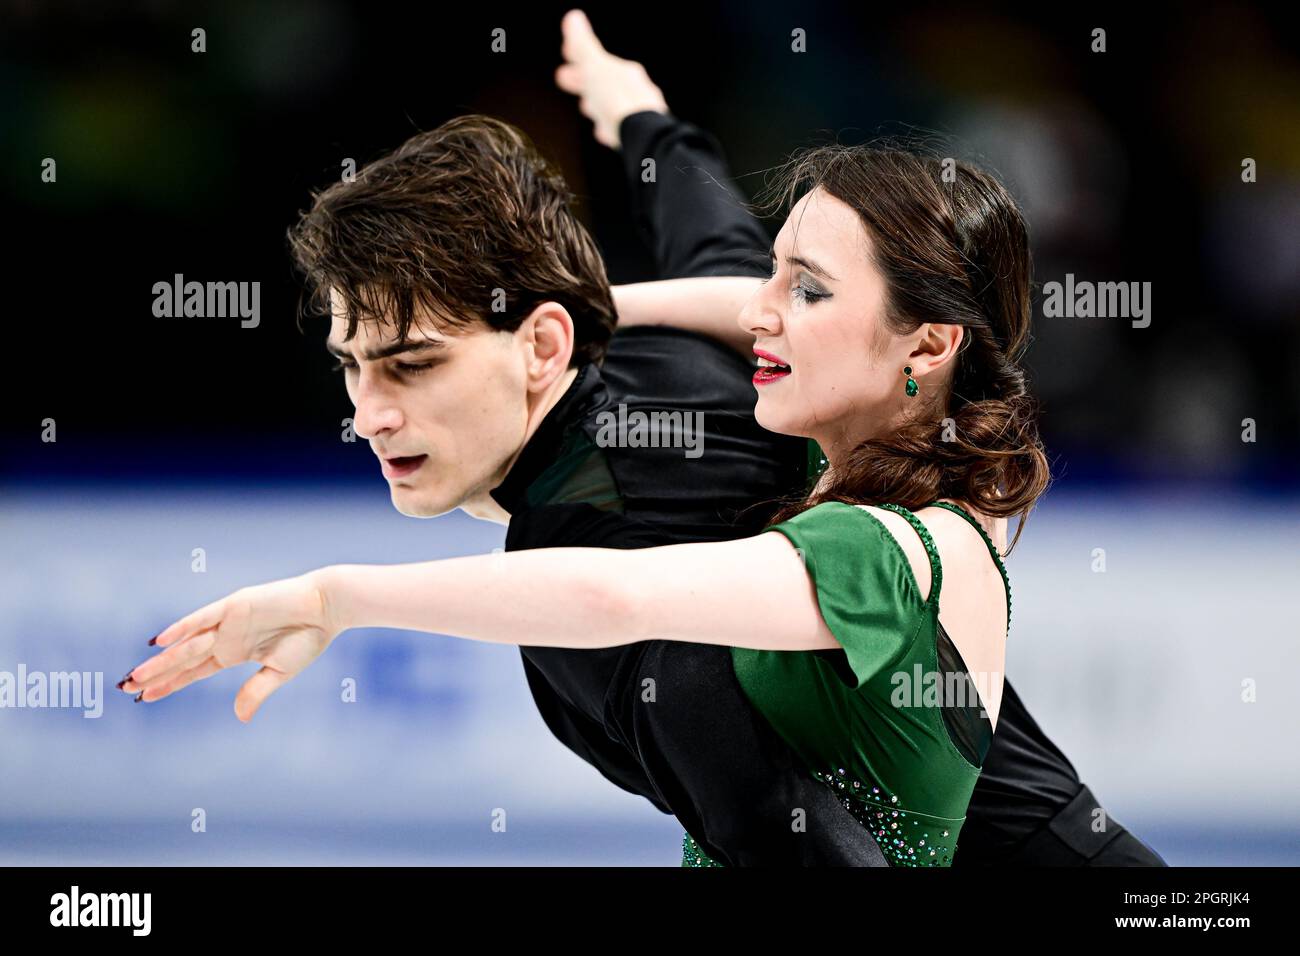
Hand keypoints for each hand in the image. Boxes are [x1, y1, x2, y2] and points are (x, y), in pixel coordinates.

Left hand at [120, 570, 342, 721]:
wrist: (326, 607)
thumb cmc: (308, 638)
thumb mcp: (280, 672)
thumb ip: (256, 692)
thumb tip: (239, 718)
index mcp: (234, 653)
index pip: (192, 672)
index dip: (168, 684)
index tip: (142, 697)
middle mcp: (224, 638)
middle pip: (182, 660)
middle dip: (154, 674)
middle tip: (124, 688)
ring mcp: (227, 621)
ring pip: (187, 643)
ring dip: (162, 660)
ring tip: (135, 676)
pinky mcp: (234, 605)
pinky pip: (203, 618)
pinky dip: (182, 628)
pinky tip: (160, 640)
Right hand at [555, 9, 667, 148]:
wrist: (642, 135)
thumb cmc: (618, 101)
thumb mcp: (594, 67)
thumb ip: (583, 45)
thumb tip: (573, 17)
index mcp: (624, 71)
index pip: (596, 60)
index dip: (578, 56)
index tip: (565, 53)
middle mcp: (635, 90)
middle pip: (604, 82)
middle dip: (585, 80)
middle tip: (567, 79)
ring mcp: (638, 113)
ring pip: (613, 105)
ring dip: (597, 102)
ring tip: (587, 107)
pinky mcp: (637, 135)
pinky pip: (619, 127)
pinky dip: (608, 125)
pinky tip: (604, 131)